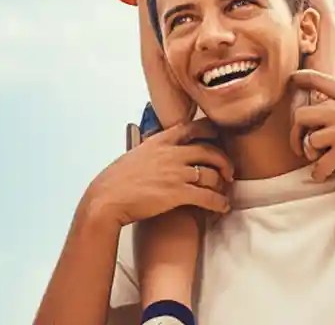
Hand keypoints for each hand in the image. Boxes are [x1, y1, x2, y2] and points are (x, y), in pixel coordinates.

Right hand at [80, 119, 232, 228]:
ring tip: (225, 193)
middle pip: (210, 150)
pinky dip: (219, 202)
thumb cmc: (115, 181)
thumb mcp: (135, 154)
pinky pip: (208, 196)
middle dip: (224, 161)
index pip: (193, 127)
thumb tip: (158, 147)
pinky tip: (222, 207)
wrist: (105, 200)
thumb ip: (153, 149)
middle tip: (229, 172)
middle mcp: (171, 153)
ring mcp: (175, 173)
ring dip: (223, 184)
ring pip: (211, 173)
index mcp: (160, 141)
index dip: (211, 132)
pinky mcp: (177, 193)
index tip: (219, 139)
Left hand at [288, 69, 334, 181]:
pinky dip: (318, 173)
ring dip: (309, 153)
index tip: (291, 79)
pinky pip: (320, 165)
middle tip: (299, 141)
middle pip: (301, 115)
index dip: (301, 78)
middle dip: (296, 129)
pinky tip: (321, 175)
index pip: (319, 80)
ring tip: (315, 159)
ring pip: (309, 141)